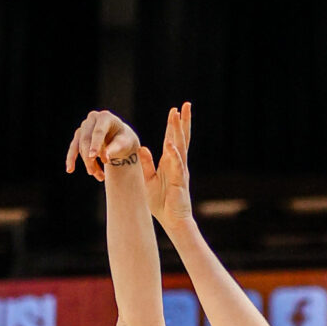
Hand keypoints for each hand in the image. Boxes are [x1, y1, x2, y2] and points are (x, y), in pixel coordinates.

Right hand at [66, 110, 147, 181]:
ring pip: (80, 146)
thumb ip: (115, 147)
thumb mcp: (124, 143)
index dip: (95, 144)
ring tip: (99, 177)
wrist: (120, 139)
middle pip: (86, 139)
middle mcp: (92, 119)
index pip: (98, 131)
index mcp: (105, 117)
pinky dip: (71, 159)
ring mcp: (84, 126)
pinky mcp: (79, 135)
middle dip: (90, 157)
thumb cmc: (124, 140)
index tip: (93, 157)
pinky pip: (73, 148)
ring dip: (88, 163)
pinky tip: (70, 170)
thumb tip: (105, 158)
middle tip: (96, 173)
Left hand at [147, 102, 193, 235]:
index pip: (173, 139)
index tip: (175, 110)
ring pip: (180, 146)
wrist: (172, 220)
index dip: (174, 125)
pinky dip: (173, 154)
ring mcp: (180, 171)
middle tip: (185, 105)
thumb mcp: (148, 180)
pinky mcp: (180, 181)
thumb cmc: (161, 202)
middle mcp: (178, 163)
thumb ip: (146, 163)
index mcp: (170, 162)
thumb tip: (142, 147)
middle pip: (181, 138)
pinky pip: (177, 164)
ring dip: (178, 131)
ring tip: (177, 115)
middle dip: (182, 122)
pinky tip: (170, 143)